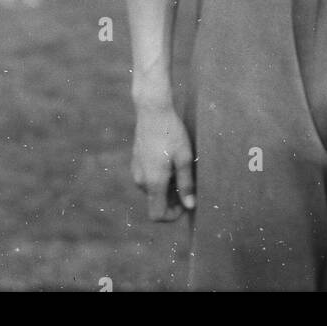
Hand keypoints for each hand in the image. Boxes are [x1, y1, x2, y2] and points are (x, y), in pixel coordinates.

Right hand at [130, 105, 195, 221]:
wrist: (152, 110)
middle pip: (156, 202)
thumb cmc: (172, 133)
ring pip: (152, 189)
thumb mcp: (185, 158)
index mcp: (153, 182)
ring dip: (167, 186)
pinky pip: (148, 178)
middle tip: (188, 181)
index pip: (157, 215)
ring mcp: (136, 170)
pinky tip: (170, 158)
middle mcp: (141, 180)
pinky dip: (159, 176)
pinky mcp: (136, 161)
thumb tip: (190, 205)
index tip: (186, 204)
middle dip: (172, 198)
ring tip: (180, 166)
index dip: (172, 215)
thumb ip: (186, 184)